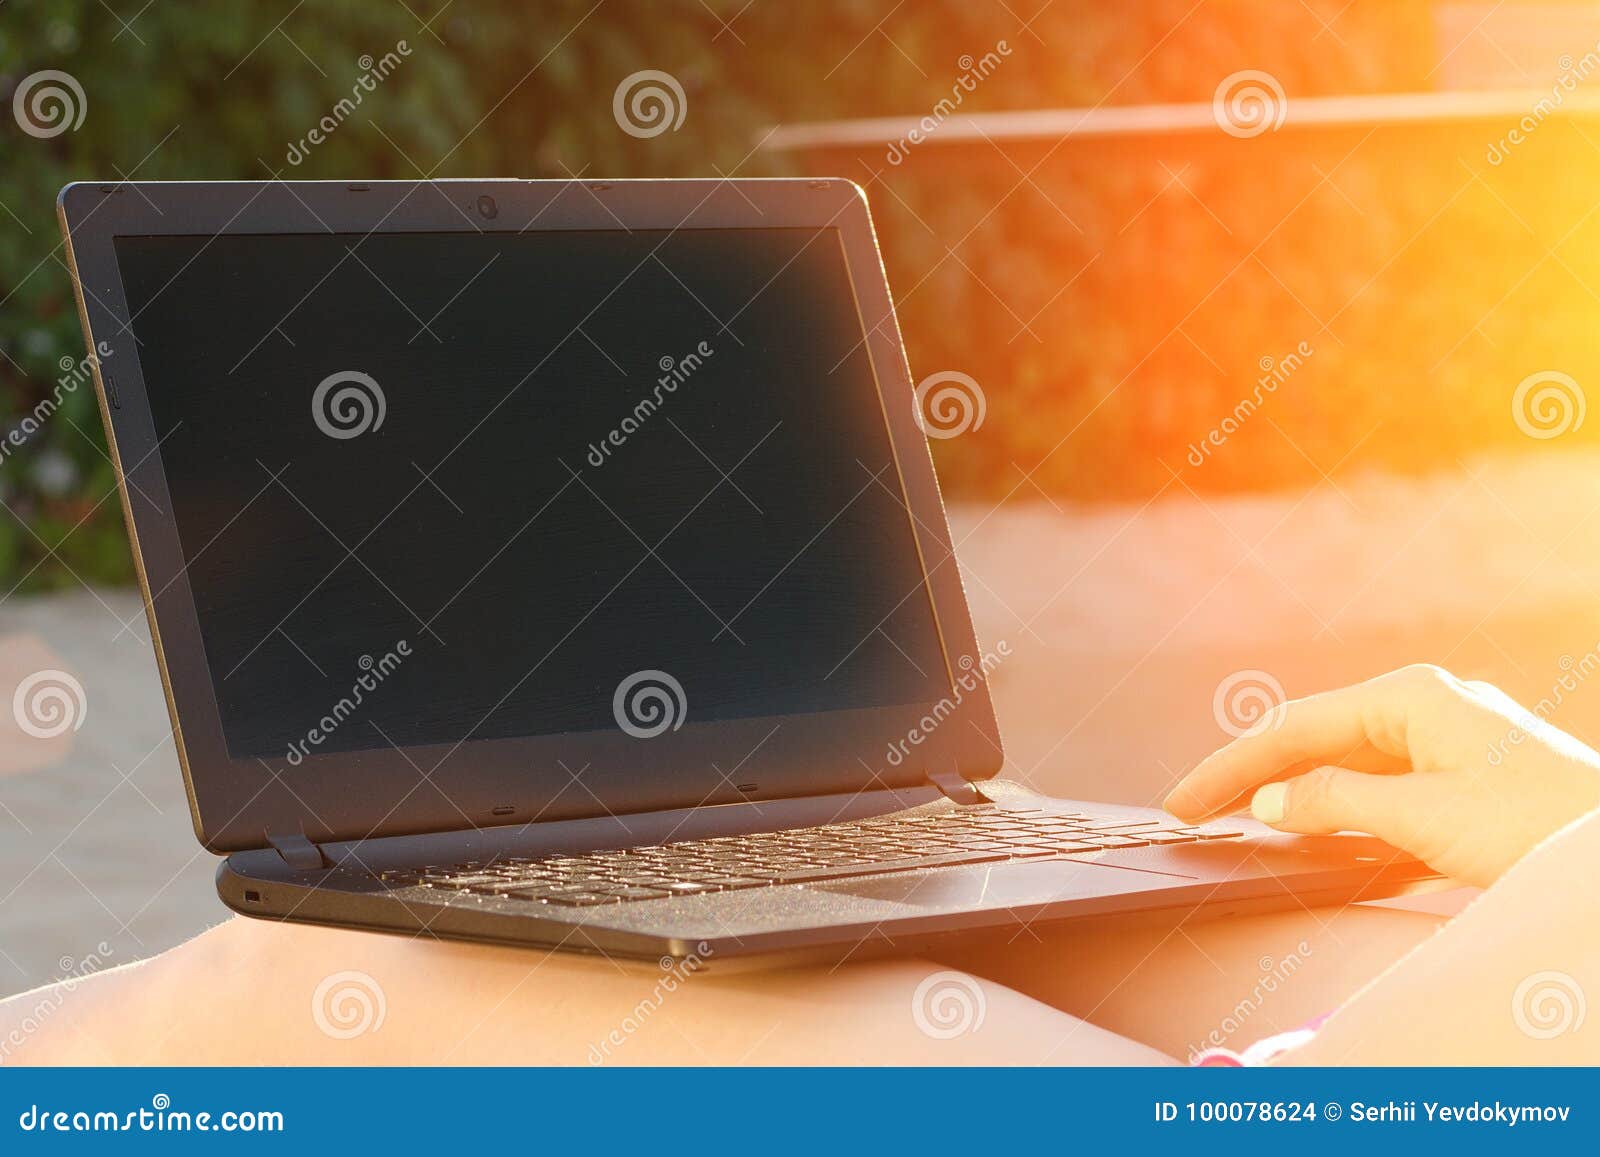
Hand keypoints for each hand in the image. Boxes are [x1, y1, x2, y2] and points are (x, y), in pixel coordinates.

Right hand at [1165, 664, 1599, 886]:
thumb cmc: (1541, 826)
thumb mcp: (1424, 817)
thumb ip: (1336, 804)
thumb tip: (1270, 800)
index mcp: (1410, 697)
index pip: (1292, 728)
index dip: (1229, 768)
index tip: (1182, 802)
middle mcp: (1426, 707)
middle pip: (1315, 740)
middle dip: (1254, 776)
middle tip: (1197, 813)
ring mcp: (1450, 740)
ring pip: (1349, 766)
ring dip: (1297, 797)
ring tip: (1242, 825)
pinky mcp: (1469, 778)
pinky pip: (1384, 788)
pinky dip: (1342, 812)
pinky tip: (1317, 837)